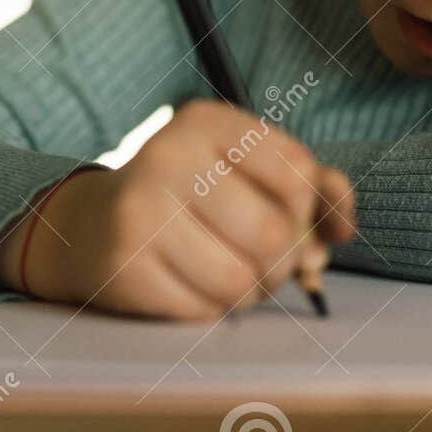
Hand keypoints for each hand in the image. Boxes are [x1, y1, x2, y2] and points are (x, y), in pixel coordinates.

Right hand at [0, 100, 355, 319]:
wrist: (90, 227)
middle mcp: (168, 156)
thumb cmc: (188, 197)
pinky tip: (195, 288)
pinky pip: (204, 310)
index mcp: (205, 121)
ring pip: (241, 280)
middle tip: (267, 263)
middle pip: (273, 233)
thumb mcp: (244, 170)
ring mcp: (141, 211)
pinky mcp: (124, 265)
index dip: (312, 209)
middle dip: (283, 262)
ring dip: (251, 292)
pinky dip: (214, 310)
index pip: (295, 170)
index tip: (296, 217)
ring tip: (233, 276)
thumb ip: (309, 185)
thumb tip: (342, 226)